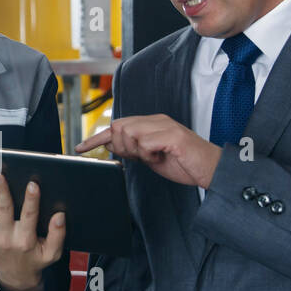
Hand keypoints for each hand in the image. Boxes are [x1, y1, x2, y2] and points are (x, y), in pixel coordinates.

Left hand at [0, 171, 64, 290]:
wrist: (14, 277)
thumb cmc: (34, 261)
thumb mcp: (51, 253)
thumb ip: (57, 234)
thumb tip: (59, 216)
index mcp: (25, 239)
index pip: (29, 215)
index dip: (32, 200)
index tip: (33, 184)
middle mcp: (5, 236)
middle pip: (3, 209)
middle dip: (1, 191)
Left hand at [76, 114, 221, 187]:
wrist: (210, 170)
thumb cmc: (184, 164)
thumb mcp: (151, 158)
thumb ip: (133, 150)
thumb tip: (113, 146)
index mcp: (151, 124)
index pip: (118, 126)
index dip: (97, 138)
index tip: (80, 148)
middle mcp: (157, 120)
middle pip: (119, 126)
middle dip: (122, 146)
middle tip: (140, 156)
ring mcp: (165, 126)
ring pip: (130, 133)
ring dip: (137, 151)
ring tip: (154, 157)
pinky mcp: (173, 135)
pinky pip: (146, 142)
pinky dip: (149, 155)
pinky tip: (161, 157)